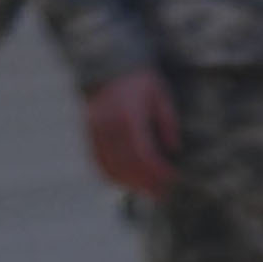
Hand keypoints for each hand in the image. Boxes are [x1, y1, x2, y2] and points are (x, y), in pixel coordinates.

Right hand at [85, 67, 180, 198]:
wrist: (109, 68)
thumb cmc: (140, 84)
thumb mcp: (161, 94)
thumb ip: (168, 120)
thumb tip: (173, 149)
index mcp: (128, 112)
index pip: (144, 153)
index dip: (159, 171)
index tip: (174, 177)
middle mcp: (109, 122)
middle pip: (129, 165)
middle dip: (148, 183)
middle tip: (163, 193)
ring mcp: (95, 130)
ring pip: (112, 168)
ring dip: (132, 184)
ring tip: (149, 192)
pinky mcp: (88, 135)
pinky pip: (100, 164)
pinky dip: (115, 178)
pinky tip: (130, 183)